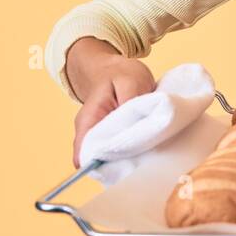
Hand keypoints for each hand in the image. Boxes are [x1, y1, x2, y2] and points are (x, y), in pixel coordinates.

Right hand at [67, 37, 156, 167]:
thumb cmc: (121, 74)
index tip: (125, 166)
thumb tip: (134, 125)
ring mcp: (103, 137)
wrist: (117, 70)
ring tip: (150, 156)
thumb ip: (130, 101)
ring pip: (113, 158)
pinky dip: (135, 153)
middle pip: (100, 160)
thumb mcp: (129, 81)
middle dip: (121, 164)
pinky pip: (123, 152)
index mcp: (89, 121)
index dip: (102, 164)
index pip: (85, 153)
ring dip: (130, 159)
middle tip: (145, 162)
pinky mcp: (116, 138)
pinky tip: (150, 151)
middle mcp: (91, 133)